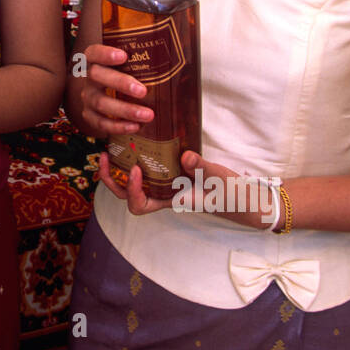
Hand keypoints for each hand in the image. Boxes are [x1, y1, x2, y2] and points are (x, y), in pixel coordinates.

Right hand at [79, 43, 154, 137]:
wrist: (102, 96)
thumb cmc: (123, 75)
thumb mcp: (128, 65)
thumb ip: (143, 59)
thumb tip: (181, 54)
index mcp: (95, 61)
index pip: (93, 53)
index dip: (105, 53)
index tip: (123, 55)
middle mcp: (88, 78)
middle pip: (97, 76)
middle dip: (120, 83)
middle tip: (142, 91)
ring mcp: (88, 97)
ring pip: (101, 102)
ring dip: (125, 109)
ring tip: (147, 114)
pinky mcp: (89, 115)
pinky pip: (100, 122)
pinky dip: (118, 126)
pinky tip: (135, 126)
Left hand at [100, 149, 278, 227]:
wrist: (246, 200)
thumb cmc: (233, 195)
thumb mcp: (219, 179)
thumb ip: (202, 168)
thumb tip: (184, 156)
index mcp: (171, 202)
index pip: (139, 206)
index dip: (132, 189)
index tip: (137, 168)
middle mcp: (164, 195)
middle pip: (126, 196)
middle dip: (111, 179)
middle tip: (103, 156)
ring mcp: (167, 186)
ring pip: (133, 184)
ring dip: (118, 169)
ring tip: (110, 148)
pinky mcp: (174, 175)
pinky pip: (148, 171)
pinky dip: (137, 160)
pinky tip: (135, 142)